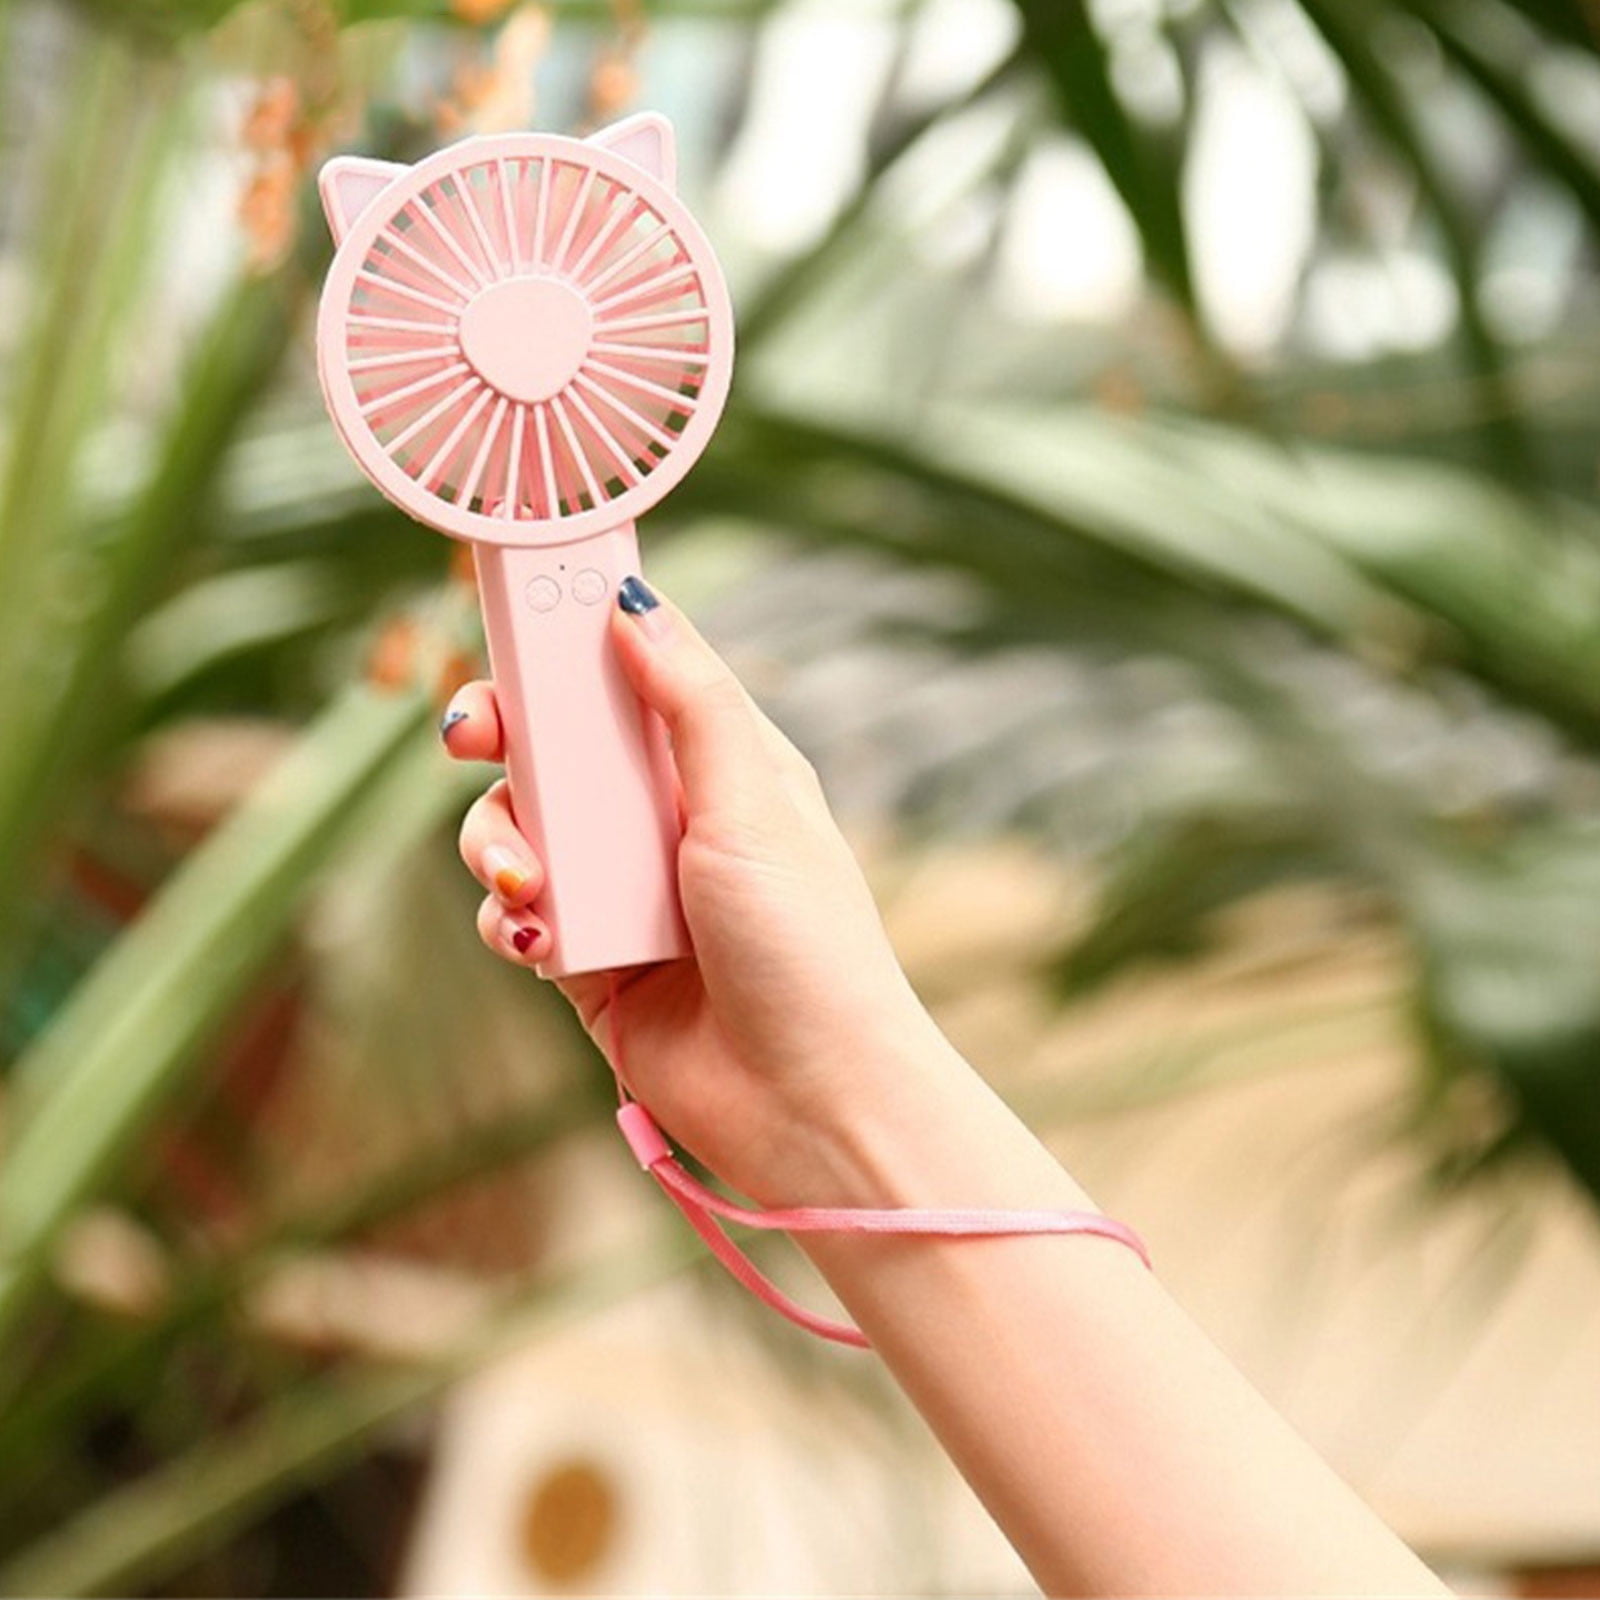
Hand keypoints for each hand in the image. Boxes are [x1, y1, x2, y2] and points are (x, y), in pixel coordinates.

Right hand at [440, 577, 944, 1204]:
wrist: (808, 1101)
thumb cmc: (807, 947)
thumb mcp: (753, 804)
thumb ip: (689, 703)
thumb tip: (631, 602)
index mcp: (719, 763)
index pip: (633, 671)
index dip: (571, 633)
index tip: (511, 599)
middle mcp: (665, 817)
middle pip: (556, 742)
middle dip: (505, 734)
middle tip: (472, 733)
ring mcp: (622, 888)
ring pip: (519, 825)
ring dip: (501, 843)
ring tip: (529, 886)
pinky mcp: (586, 958)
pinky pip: (516, 910)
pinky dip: (511, 917)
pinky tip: (542, 940)